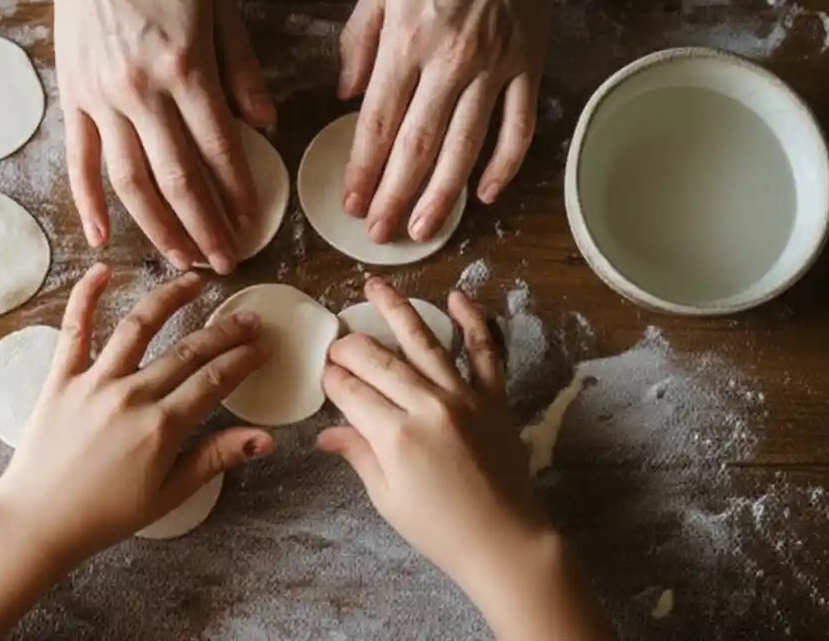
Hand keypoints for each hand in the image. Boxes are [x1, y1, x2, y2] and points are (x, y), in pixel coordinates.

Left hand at [0, 264, 273, 565]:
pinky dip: (86, 296)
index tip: (262, 346)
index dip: (243, 360)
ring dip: (170, 298)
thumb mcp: (170, 493)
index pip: (214, 381)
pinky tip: (103, 270)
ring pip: (138, 326)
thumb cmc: (106, 514)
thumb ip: (216, 458)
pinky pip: (74, 329)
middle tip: (248, 317)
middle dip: (224, 332)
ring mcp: (94, 382)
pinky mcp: (61, 378)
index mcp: (161, 427)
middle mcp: (131, 396)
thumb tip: (266, 439)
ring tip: (194, 280)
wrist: (38, 522)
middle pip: (188, 351)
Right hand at [17, 0, 275, 272]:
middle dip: (205, 227)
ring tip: (181, 260)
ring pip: (130, 181)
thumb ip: (243, 70)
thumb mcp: (220, 9)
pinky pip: (80, 162)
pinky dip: (88, 203)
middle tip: (225, 263)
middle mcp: (141, 92)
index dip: (238, 193)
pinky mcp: (73, 101)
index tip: (254, 225)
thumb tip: (267, 125)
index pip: (219, 149)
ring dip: (158, 228)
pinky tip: (102, 238)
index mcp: (186, 69)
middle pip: (177, 178)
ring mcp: (102, 101)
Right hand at [319, 277, 609, 639]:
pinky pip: (485, 351)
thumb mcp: (388, 498)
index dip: (331, 379)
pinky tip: (457, 297)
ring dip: (397, 309)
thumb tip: (327, 434)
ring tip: (375, 286)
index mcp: (395, 436)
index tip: (323, 374)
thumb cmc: (440, 530)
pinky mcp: (494, 398)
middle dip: (350, 346)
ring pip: (424, 342)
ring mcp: (464, 397)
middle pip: (378, 361)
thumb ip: (359, 455)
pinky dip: (474, 321)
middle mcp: (428, 407)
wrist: (504, 542)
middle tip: (336, 340)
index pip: (350, 392)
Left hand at [338, 0, 568, 242]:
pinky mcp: (529, 68)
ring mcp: (495, 68)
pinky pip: (519, 128)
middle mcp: (451, 62)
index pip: (379, 122)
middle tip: (379, 236)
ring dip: (441, 196)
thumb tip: (344, 97)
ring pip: (465, 147)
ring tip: (421, 231)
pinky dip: (503, 167)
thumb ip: (358, 42)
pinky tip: (484, 196)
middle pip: (419, 147)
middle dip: (394, 197)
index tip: (351, 204)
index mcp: (408, 41)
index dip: (363, 169)